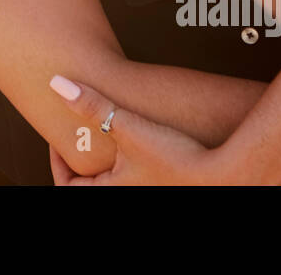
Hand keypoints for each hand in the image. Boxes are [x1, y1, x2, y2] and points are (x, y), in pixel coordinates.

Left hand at [48, 75, 244, 184]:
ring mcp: (144, 192)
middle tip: (78, 140)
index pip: (67, 187)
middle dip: (81, 164)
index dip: (57, 162)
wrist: (223, 173)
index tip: (59, 142)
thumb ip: (91, 104)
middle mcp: (124, 196)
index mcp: (109, 192)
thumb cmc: (176, 158)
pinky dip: (127, 165)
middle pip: (88, 186)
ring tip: (106, 139)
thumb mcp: (126, 125)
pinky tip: (138, 145)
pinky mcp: (161, 188)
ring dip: (106, 163)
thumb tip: (57, 84)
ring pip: (113, 181)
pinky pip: (133, 179)